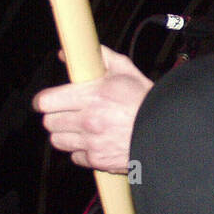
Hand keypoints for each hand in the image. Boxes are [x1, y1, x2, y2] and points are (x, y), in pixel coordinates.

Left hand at [32, 45, 152, 173]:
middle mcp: (88, 121)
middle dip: (56, 116)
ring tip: (80, 128)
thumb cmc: (146, 101)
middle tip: (68, 113)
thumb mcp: (125, 72)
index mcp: (92, 96)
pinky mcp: (97, 160)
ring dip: (66, 134)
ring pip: (58, 141)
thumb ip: (98, 58)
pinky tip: (94, 142)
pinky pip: (75, 157)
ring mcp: (91, 143)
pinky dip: (82, 151)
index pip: (46, 102)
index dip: (46, 100)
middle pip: (49, 122)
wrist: (167, 131)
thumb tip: (69, 53)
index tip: (50, 100)